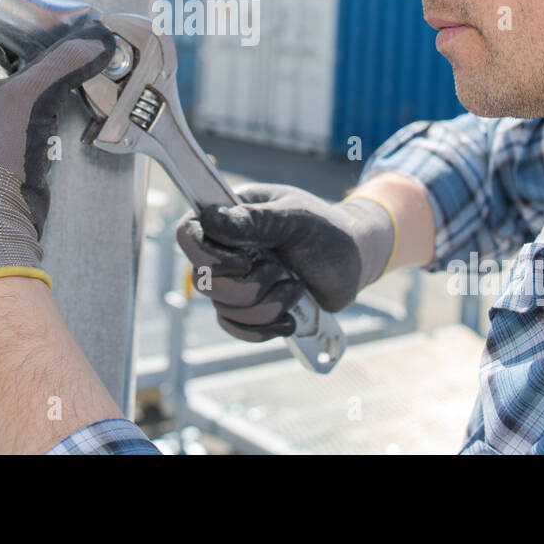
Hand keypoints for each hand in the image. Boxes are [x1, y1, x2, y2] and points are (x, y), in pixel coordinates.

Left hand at [0, 22, 114, 310]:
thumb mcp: (25, 96)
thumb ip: (61, 62)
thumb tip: (95, 39)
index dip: (33, 26)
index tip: (67, 21)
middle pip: (18, 59)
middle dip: (52, 55)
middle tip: (83, 45)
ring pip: (29, 86)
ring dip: (56, 83)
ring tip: (85, 71)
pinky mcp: (7, 142)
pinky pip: (34, 112)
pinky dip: (54, 107)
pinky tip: (75, 102)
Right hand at [174, 183, 396, 341]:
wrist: (355, 262)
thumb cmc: (327, 231)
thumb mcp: (296, 219)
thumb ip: (255, 221)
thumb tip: (211, 220)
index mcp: (231, 215)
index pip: (188, 233)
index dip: (206, 254)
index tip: (245, 260)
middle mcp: (226, 248)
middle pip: (203, 282)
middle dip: (249, 285)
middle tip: (281, 269)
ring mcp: (236, 279)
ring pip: (224, 309)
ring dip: (267, 305)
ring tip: (296, 287)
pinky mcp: (250, 307)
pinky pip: (237, 328)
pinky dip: (265, 328)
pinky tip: (290, 318)